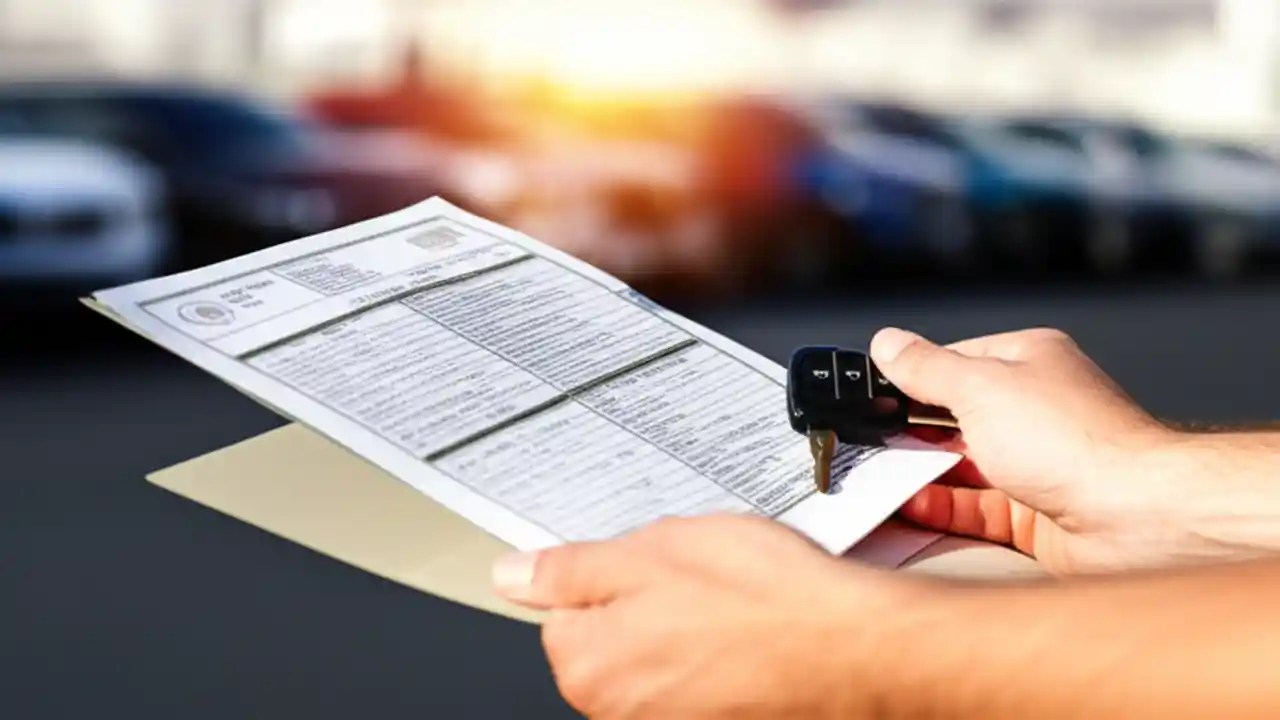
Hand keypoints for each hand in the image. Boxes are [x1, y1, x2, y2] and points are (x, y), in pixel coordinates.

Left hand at [491, 515, 921, 719]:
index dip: (608, 576)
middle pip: (610, 642)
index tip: (646, 564)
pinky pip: (704, 684)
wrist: (858, 652)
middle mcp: (622, 711)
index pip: (560, 613)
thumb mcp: (652, 551)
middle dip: (647, 605)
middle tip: (700, 577)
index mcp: (590, 664)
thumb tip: (512, 576)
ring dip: (689, 632)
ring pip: (661, 661)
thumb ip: (569, 570)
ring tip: (738, 605)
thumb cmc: (763, 600)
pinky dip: (724, 660)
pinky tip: (756, 635)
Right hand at [871, 326, 1184, 573]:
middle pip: (956, 417)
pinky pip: (976, 508)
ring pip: (963, 465)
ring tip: (874, 475)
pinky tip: (908, 505)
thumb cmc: (1072, 441)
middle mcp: (1036, 410)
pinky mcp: (1035, 513)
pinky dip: (941, 507)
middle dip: (911, 429)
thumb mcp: (979, 388)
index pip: (955, 361)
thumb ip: (926, 368)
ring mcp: (1037, 464)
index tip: (869, 393)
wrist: (1137, 516)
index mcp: (1029, 362)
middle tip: (863, 437)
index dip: (910, 376)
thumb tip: (887, 343)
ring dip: (921, 471)